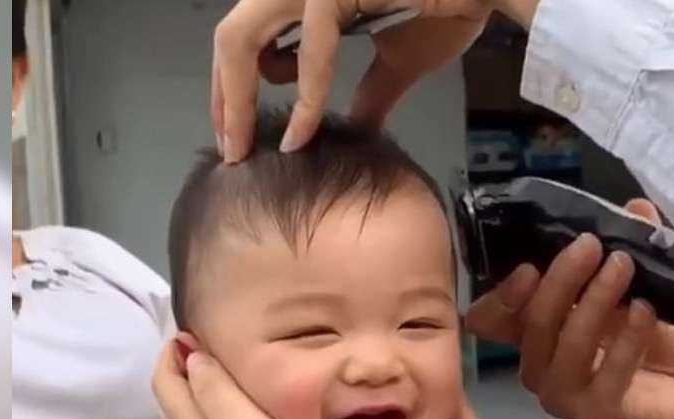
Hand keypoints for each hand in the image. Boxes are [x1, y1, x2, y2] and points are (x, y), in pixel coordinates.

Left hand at [151, 339, 343, 418]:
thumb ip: (217, 395)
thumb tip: (189, 357)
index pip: (166, 386)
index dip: (171, 354)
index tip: (190, 326)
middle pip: (180, 404)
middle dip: (188, 368)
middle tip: (213, 339)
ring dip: (208, 392)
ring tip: (235, 369)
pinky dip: (226, 416)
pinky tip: (252, 416)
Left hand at [212, 0, 540, 162]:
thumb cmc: (450, 7)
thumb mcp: (397, 62)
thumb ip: (369, 93)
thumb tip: (358, 129)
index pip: (246, 38)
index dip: (231, 86)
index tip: (234, 134)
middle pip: (230, 36)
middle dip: (223, 96)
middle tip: (231, 150)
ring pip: (245, 36)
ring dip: (239, 97)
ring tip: (247, 145)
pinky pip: (309, 46)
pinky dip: (304, 96)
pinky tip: (301, 134)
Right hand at [464, 199, 673, 418]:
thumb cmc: (647, 348)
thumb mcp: (636, 292)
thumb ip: (630, 251)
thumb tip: (635, 207)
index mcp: (535, 337)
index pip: (495, 318)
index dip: (502, 294)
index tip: (529, 262)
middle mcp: (538, 368)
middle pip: (534, 323)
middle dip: (561, 280)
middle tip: (592, 245)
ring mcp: (563, 396)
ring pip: (567, 345)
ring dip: (594, 302)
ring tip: (624, 267)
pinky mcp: (597, 414)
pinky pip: (608, 373)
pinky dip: (627, 339)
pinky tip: (644, 311)